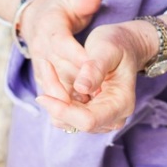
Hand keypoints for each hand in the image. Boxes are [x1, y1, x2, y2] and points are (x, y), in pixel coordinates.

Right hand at [20, 0, 102, 104]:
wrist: (33, 19)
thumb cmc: (58, 9)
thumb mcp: (71, 0)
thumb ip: (85, 0)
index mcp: (50, 30)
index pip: (64, 46)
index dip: (80, 59)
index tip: (96, 70)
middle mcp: (41, 50)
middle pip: (59, 70)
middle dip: (79, 84)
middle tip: (101, 95)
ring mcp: (40, 65)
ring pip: (54, 86)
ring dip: (71, 99)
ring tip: (92, 108)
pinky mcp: (42, 77)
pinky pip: (52, 94)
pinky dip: (65, 104)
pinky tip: (81, 114)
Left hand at [23, 0, 147, 133]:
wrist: (124, 46)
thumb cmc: (117, 45)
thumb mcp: (107, 49)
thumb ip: (95, 68)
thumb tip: (81, 88)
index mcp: (121, 104)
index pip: (88, 120)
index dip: (63, 111)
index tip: (42, 97)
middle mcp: (113, 118)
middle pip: (74, 122)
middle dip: (55, 100)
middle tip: (47, 68)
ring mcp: (101, 120)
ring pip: (65, 121)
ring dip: (53, 98)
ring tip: (50, 69)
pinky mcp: (90, 116)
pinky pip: (65, 116)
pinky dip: (56, 99)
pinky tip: (55, 77)